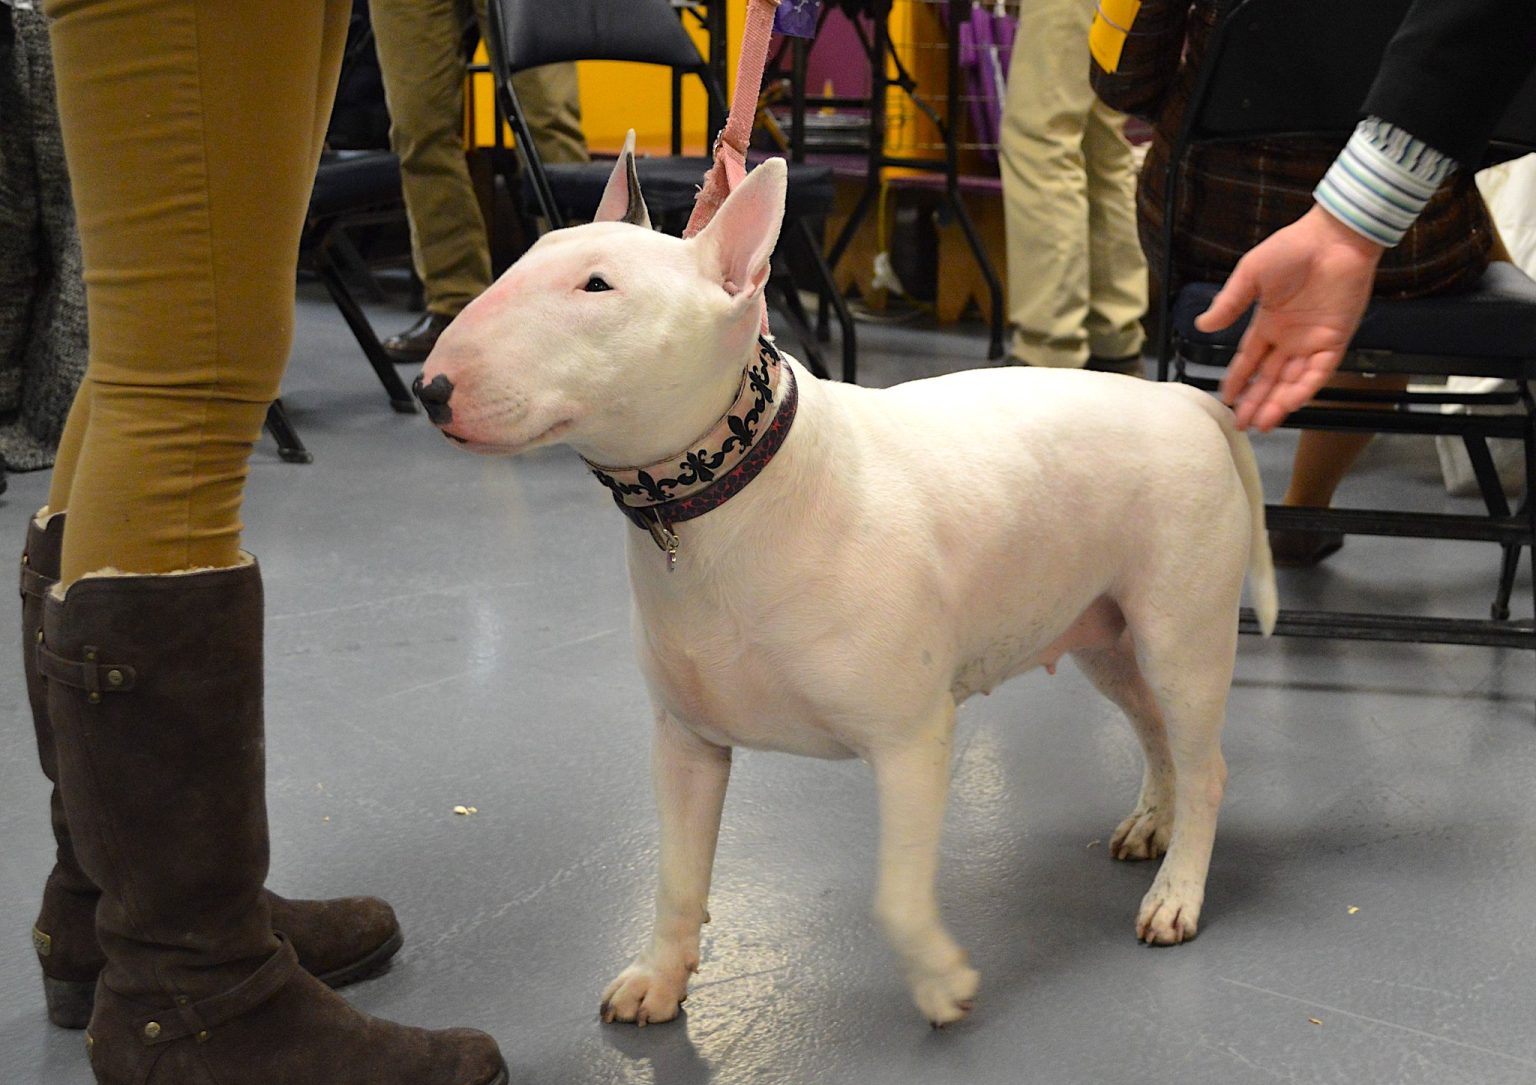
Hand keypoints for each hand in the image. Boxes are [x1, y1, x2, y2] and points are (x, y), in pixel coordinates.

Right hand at [1195, 205, 1384, 430]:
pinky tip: (1290, 403)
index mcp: (1268, 323)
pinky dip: (1305, 388)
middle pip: (1269, 378)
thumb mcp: (1250, 274)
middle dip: (1255, 402)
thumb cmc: (1293, 248)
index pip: (1249, 360)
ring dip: (1278, 403)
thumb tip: (1202, 326)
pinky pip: (1318, 371)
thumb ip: (1230, 303)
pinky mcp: (1335, 339)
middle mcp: (1289, 338)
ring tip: (1262, 423)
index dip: (1238, 380)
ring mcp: (1312, 341)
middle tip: (1241, 424)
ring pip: (1292, 381)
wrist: (1335, 237)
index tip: (1225, 400)